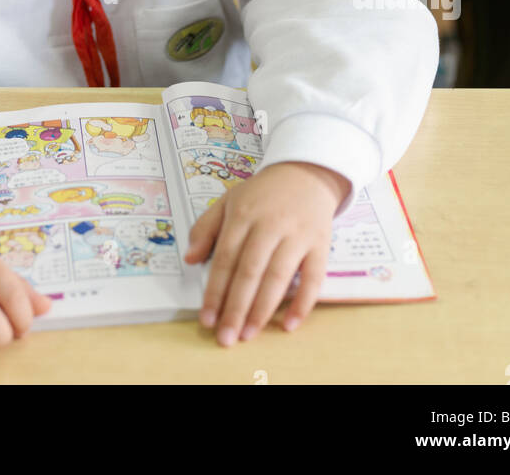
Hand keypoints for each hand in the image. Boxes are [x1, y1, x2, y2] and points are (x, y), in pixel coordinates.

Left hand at [185, 160, 348, 343]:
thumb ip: (205, 228)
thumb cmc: (262, 193)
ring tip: (249, 334)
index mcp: (243, 214)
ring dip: (263, 310)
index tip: (206, 318)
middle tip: (225, 338)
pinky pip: (314, 278)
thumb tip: (189, 259)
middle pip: (249, 272)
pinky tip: (289, 324)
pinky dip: (302, 303)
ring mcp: (297, 235)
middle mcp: (269, 225)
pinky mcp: (320, 244)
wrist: (306, 173)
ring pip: (278, 277)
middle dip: (236, 308)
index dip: (215, 290)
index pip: (225, 258)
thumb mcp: (228, 200)